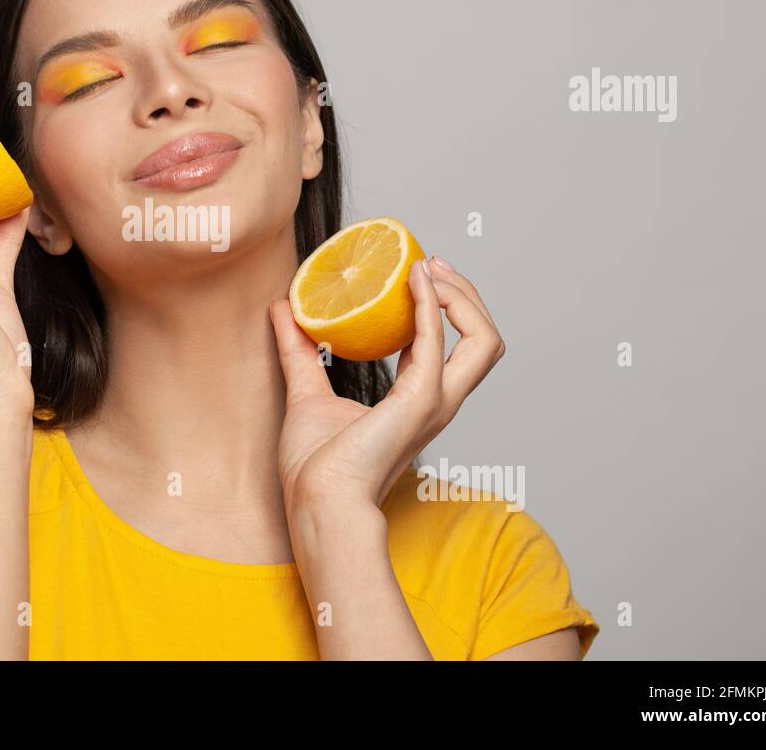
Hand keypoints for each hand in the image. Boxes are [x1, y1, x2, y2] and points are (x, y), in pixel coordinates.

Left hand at [269, 255, 505, 512]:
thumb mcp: (305, 393)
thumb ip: (298, 351)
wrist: (316, 501)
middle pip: (484, 340)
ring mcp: (435, 402)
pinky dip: (430, 305)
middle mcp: (438, 401)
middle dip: (466, 295)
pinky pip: (436, 342)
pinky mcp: (420, 401)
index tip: (417, 275)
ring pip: (483, 340)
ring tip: (428, 268)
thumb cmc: (315, 467)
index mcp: (419, 400)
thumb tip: (282, 309)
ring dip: (462, 296)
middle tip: (431, 263)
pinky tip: (412, 281)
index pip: (455, 347)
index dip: (445, 308)